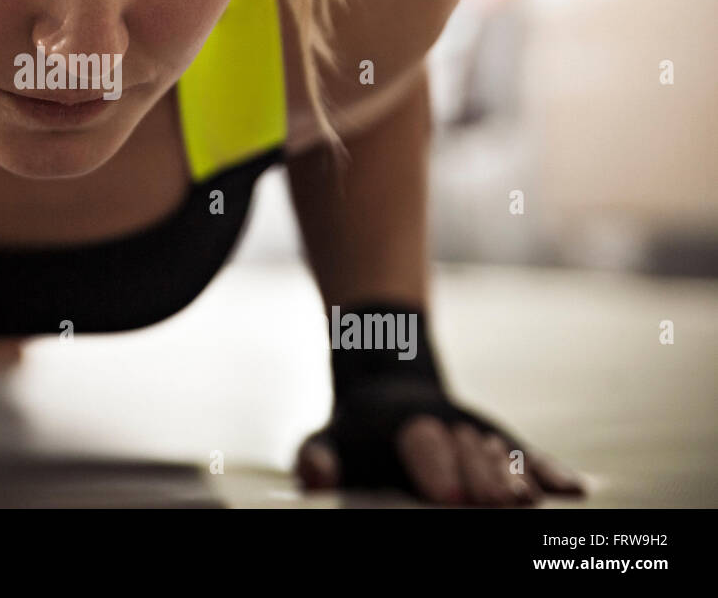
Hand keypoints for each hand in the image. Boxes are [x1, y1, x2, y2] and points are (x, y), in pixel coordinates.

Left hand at [295, 377, 584, 504]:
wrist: (387, 385)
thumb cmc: (352, 434)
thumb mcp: (326, 439)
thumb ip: (318, 458)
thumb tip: (316, 474)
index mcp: (400, 426)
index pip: (421, 443)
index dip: (436, 468)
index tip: (446, 497)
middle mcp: (445, 427)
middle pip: (468, 451)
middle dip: (485, 478)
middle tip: (501, 505)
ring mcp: (475, 434)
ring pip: (502, 452)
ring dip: (519, 475)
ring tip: (532, 500)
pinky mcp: (499, 444)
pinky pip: (527, 454)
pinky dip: (549, 469)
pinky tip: (575, 488)